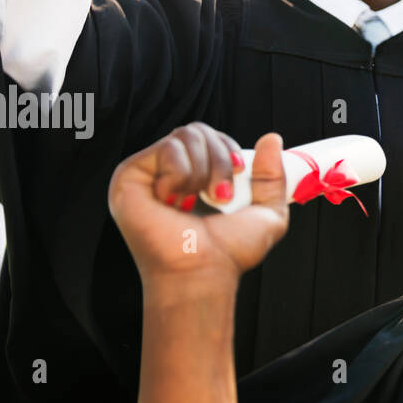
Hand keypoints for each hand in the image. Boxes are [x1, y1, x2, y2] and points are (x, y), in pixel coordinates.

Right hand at [109, 124, 288, 295]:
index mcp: (194, 177)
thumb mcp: (267, 211)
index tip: (237, 176)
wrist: (203, 272)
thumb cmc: (227, 252)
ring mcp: (148, 174)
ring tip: (195, 202)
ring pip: (184, 136)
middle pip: (198, 130)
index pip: (210, 136)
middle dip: (220, 160)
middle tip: (219, 196)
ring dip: (202, 171)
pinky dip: (181, 174)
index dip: (228, 149)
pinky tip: (174, 202)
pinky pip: (166, 148)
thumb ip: (272, 174)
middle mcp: (169, 173)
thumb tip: (271, 138)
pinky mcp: (129, 177)